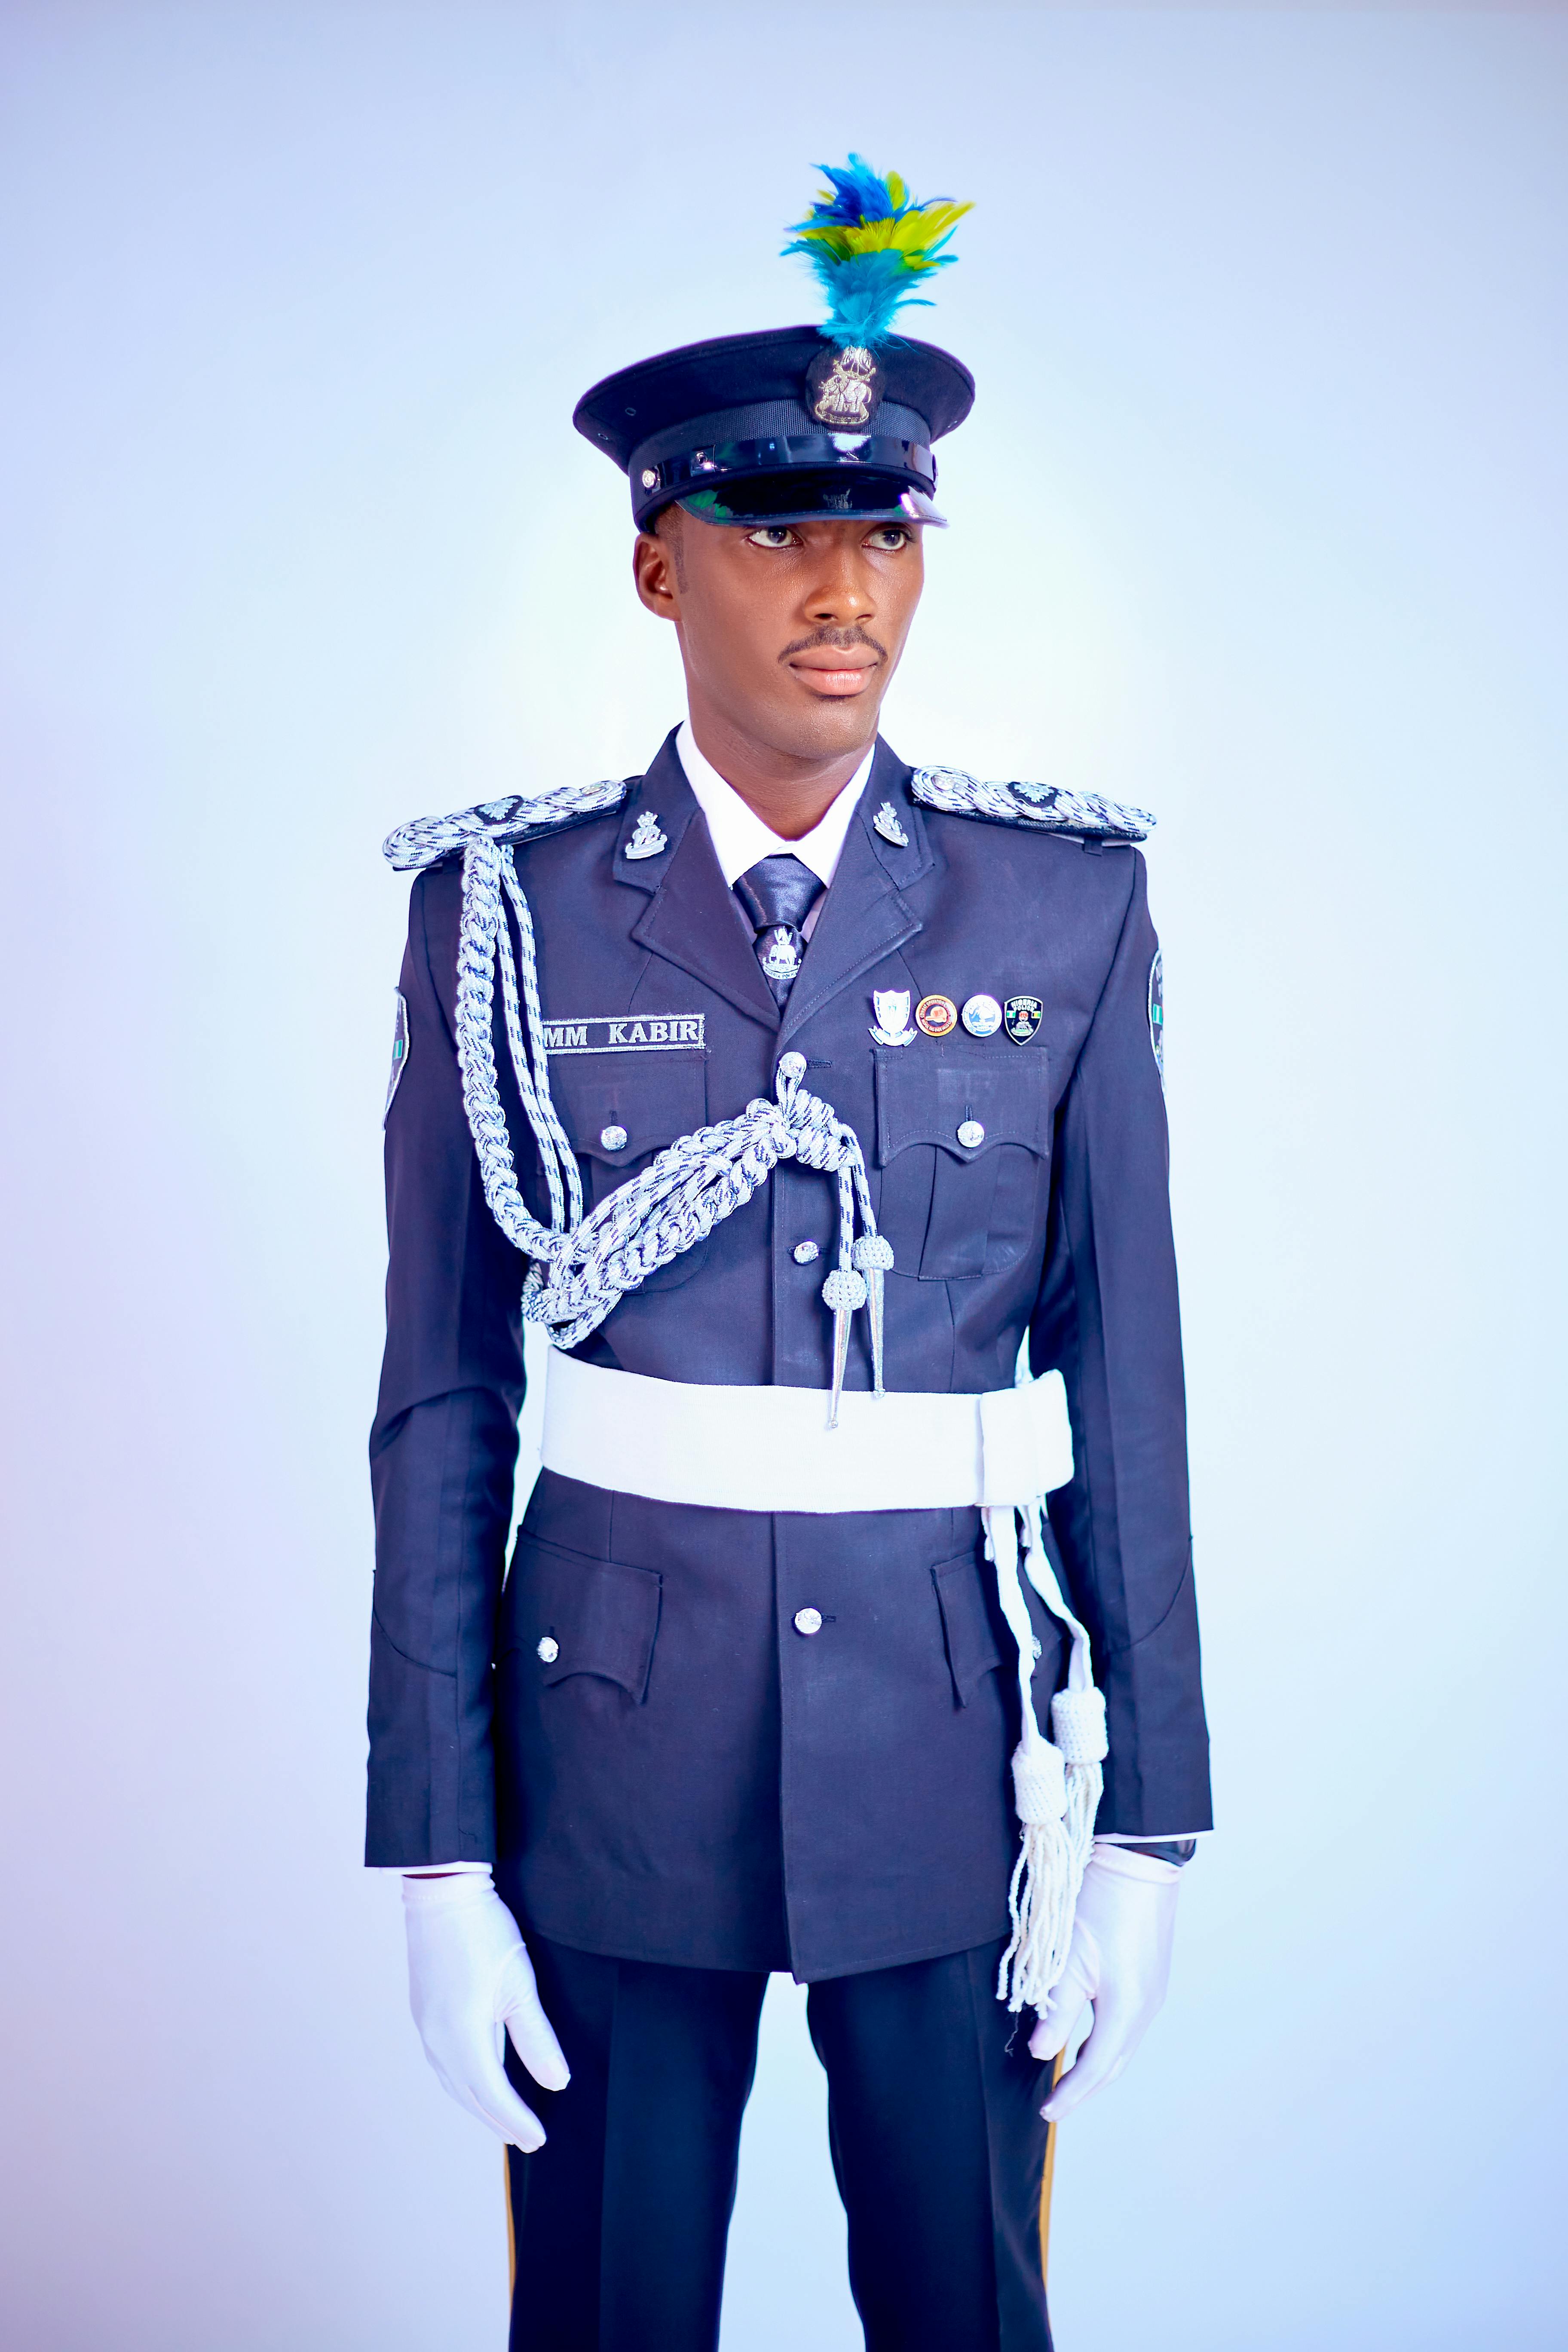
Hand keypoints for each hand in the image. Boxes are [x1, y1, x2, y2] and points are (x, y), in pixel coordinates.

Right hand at [402, 1871, 569, 2149]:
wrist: (442, 1893)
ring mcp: (425, 2026)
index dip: (516, 2120)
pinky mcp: (424, 2013)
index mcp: (460, 2035)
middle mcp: (436, 2039)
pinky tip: (480, 2080)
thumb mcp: (519, 1985)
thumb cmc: (484, 1932)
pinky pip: (445, 2062)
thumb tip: (555, 2083)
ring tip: (506, 2119)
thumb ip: (535, 2038)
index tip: (539, 2140)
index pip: (492, 2094)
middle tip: (527, 2140)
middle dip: (499, 2121)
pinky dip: (465, 2081)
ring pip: (454, 2081)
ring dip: (480, 2104)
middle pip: (469, 2095)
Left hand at [1029, 1844, 1180, 2120]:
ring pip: (1121, 2045)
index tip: (1047, 2112)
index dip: (1070, 2093)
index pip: (1096, 2066)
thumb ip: (1055, 2009)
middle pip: (1113, 2063)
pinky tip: (1085, 2039)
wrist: (1138, 1859)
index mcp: (1127, 2006)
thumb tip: (1040, 2052)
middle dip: (1084, 2087)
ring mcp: (1152, 1992)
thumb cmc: (1102, 1900)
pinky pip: (1126, 2024)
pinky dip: (1104, 2041)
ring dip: (1094, 2065)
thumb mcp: (1069, 1956)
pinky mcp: (1149, 1978)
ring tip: (1065, 2079)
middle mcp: (1146, 2006)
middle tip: (1054, 2104)